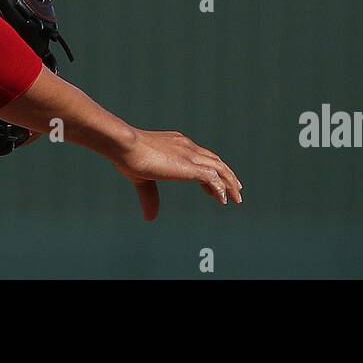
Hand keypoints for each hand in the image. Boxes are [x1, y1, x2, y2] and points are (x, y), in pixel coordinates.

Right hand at [109, 129, 242, 220]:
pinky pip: (213, 178)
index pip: (201, 155)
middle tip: (236, 188)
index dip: (211, 170)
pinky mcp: (189, 166)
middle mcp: (187, 147)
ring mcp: (190, 155)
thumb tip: (150, 218)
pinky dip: (220, 189)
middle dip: (226, 175)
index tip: (215, 183)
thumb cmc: (129, 156)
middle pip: (215, 161)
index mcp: (177, 144)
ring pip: (219, 169)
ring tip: (236, 197)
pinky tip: (223, 201)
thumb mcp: (142, 178)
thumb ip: (150, 197)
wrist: (126, 145)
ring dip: (229, 183)